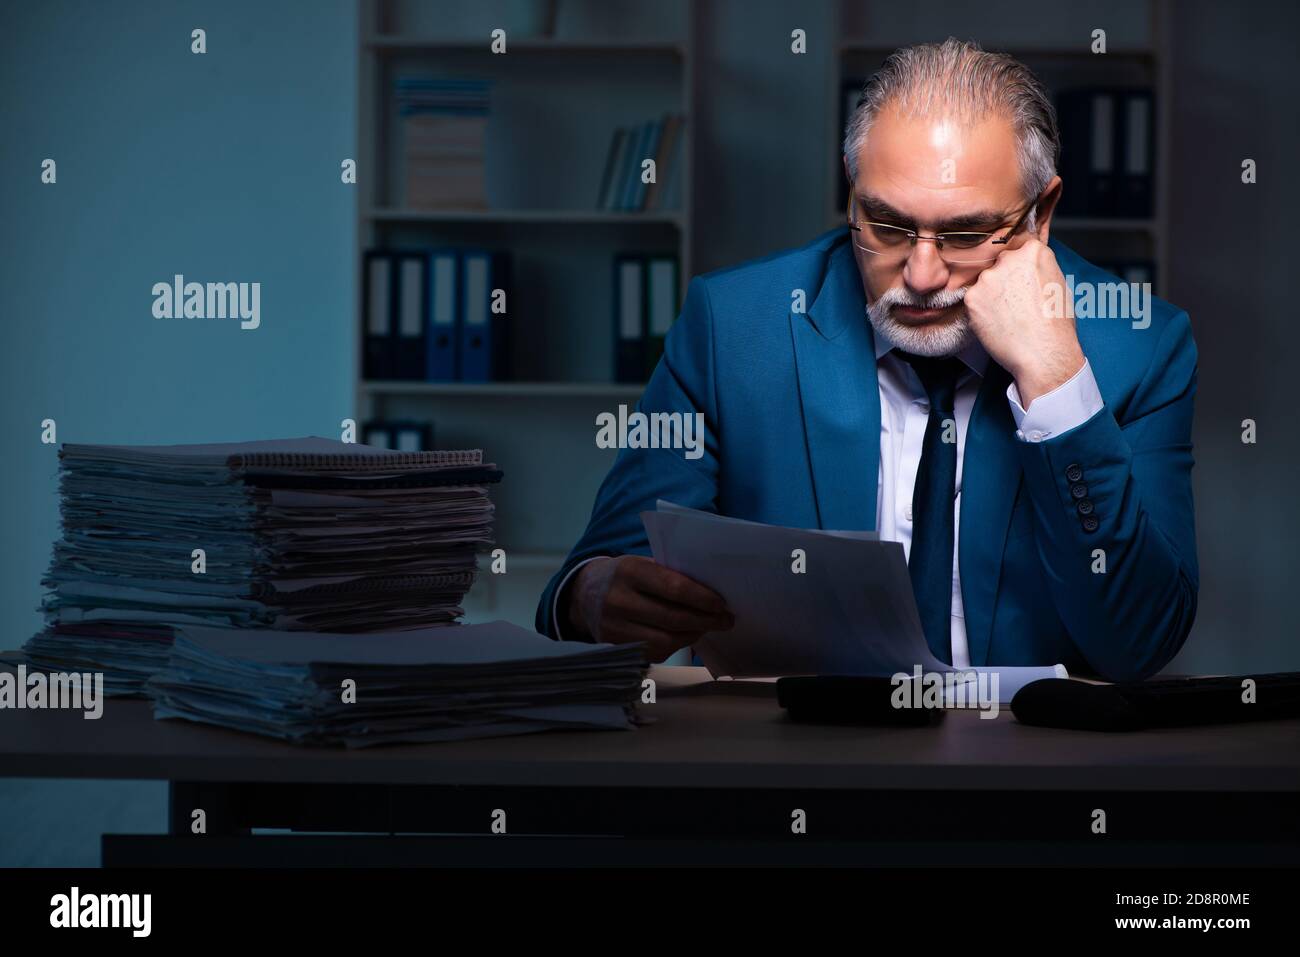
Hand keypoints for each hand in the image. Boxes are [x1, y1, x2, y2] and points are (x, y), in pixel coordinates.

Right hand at [564, 555, 733, 661]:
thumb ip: (671, 575)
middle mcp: (618, 600)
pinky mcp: (614, 647)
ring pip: (666, 640)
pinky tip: (686, 636)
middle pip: (673, 618)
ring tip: (707, 627)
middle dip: (705, 620)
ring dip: (693, 635)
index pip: (674, 588)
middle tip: (725, 620)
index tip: (722, 603)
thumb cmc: (625, 576)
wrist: (584, 594)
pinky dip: (676, 645)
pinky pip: (654, 653)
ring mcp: (613, 627)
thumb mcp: (642, 564)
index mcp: (628, 571)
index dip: (702, 598)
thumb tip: (712, 592)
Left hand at [964, 237, 1084, 406]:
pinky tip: (997, 322)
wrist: (1043, 352)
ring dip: (991, 296)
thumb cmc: (1056, 324)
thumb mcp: (1058, 283)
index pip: (1018, 250)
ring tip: (1007, 316)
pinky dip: (981, 311)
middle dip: (1003, 281)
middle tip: (1014, 303)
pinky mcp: (972, 297)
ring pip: (984, 283)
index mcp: (1033, 251)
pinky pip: (973, 300)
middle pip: (998, 264)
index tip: (1021, 281)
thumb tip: (1027, 267)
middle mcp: (1008, 259)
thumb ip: (1038, 268)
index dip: (1019, 269)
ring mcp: (988, 277)